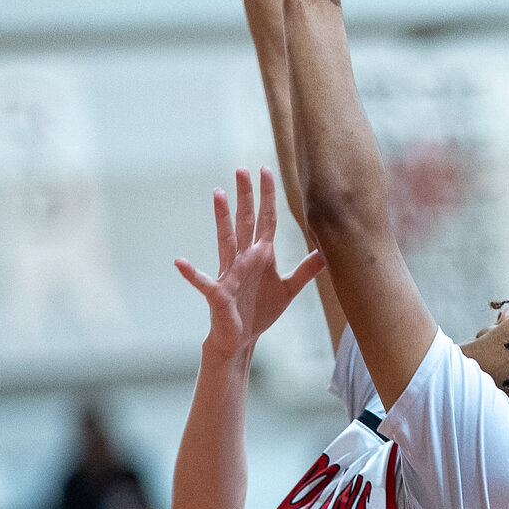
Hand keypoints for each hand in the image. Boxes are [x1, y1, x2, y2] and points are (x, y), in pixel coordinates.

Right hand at [175, 167, 323, 358]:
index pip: (266, 219)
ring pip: (226, 241)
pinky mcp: (218, 293)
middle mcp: (244, 258)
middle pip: (245, 222)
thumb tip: (328, 253)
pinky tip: (180, 262)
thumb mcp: (289, 289)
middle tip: (242, 169)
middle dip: (245, 196)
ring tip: (217, 194)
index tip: (265, 170)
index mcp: (261, 255)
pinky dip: (191, 273)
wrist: (242, 339)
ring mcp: (229, 274)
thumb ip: (307, 270)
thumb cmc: (260, 311)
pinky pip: (203, 281)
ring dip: (222, 218)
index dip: (267, 196)